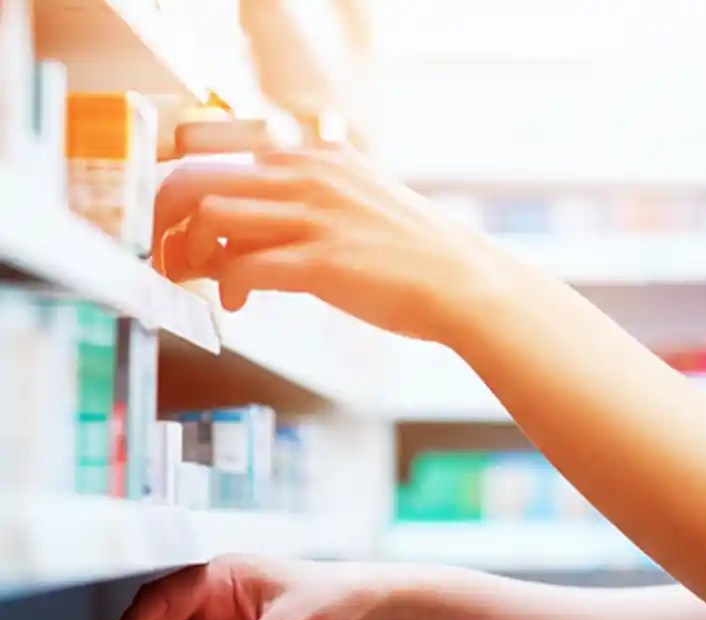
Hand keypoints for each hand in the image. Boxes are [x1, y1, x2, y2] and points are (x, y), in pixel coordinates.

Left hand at [152, 149, 508, 342]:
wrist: (464, 283)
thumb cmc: (415, 254)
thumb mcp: (362, 202)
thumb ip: (312, 200)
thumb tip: (252, 230)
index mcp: (317, 156)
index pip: (219, 152)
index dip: (185, 192)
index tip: (179, 225)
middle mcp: (309, 175)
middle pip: (196, 178)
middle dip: (165, 220)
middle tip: (168, 257)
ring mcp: (314, 216)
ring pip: (208, 216)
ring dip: (188, 254)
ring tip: (201, 282)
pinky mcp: (319, 262)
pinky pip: (241, 268)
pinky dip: (226, 289)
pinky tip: (240, 306)